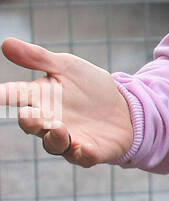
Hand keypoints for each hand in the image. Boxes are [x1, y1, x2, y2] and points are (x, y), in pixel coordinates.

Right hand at [0, 37, 133, 165]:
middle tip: (26, 114)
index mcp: (40, 99)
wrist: (125, 107)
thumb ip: (38, 58)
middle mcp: (49, 122)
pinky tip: (84, 147)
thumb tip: (5, 43)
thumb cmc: (89, 87)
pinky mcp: (90, 152)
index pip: (17, 96)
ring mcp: (69, 139)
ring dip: (54, 137)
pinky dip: (82, 153)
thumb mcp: (66, 67)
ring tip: (58, 127)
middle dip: (29, 121)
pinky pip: (82, 157)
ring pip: (54, 144)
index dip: (4, 95)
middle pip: (32, 125)